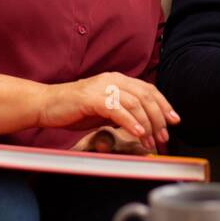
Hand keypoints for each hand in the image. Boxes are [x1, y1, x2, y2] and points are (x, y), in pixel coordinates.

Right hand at [39, 72, 178, 151]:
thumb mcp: (103, 110)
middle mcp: (113, 79)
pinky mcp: (92, 98)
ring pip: (135, 103)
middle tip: (163, 137)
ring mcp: (102, 87)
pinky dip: (130, 122)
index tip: (174, 120)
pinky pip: (117, 110)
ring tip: (151, 141)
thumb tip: (142, 124)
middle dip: (158, 118)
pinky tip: (137, 133)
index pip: (148, 90)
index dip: (164, 104)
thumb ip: (122, 112)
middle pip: (146, 96)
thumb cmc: (73, 109)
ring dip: (146, 124)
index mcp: (117, 80)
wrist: (46, 105)